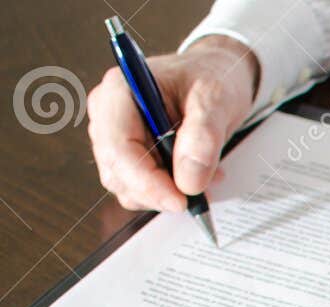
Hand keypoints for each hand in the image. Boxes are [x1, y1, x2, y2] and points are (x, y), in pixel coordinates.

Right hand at [86, 35, 257, 211]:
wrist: (216, 77)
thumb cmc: (212, 78)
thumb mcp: (216, 99)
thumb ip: (203, 137)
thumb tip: (188, 182)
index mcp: (120, 91)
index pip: (119, 148)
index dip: (147, 182)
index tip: (180, 201)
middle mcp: (108, 115)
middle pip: (118, 173)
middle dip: (159, 191)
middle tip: (203, 189)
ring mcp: (114, 138)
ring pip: (127, 187)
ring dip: (167, 193)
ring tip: (206, 173)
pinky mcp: (129, 156)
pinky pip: (141, 189)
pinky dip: (169, 192)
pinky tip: (196, 175)